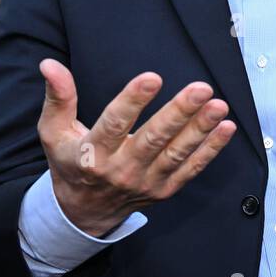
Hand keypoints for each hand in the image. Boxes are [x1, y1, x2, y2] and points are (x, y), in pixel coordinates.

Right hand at [38, 58, 236, 235]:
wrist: (84, 211)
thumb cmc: (70, 162)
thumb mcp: (54, 132)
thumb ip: (58, 97)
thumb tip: (50, 64)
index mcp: (91, 154)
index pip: (113, 124)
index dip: (132, 101)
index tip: (152, 78)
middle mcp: (120, 170)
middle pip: (153, 139)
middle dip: (179, 113)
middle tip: (201, 88)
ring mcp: (145, 183)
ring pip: (176, 154)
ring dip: (200, 129)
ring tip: (219, 106)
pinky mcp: (164, 190)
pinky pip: (191, 169)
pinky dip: (210, 150)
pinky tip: (225, 128)